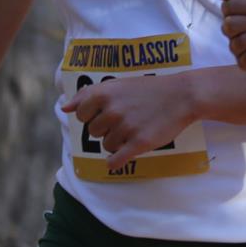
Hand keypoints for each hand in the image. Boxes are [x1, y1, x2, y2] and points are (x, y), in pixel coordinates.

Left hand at [64, 72, 197, 169]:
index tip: (110, 112)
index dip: (94, 116)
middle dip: (107, 129)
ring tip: (133, 131)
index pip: (82, 115)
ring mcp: (125, 128)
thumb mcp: (116, 85)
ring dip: (117, 142)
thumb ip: (87, 95)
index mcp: (103, 94)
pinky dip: (115, 162)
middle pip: (94, 132)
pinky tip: (123, 155)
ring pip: (106, 146)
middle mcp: (112, 111)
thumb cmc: (147, 90)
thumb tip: (64, 109)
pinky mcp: (139, 144)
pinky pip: (115, 160)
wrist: (181, 96)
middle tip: (126, 120)